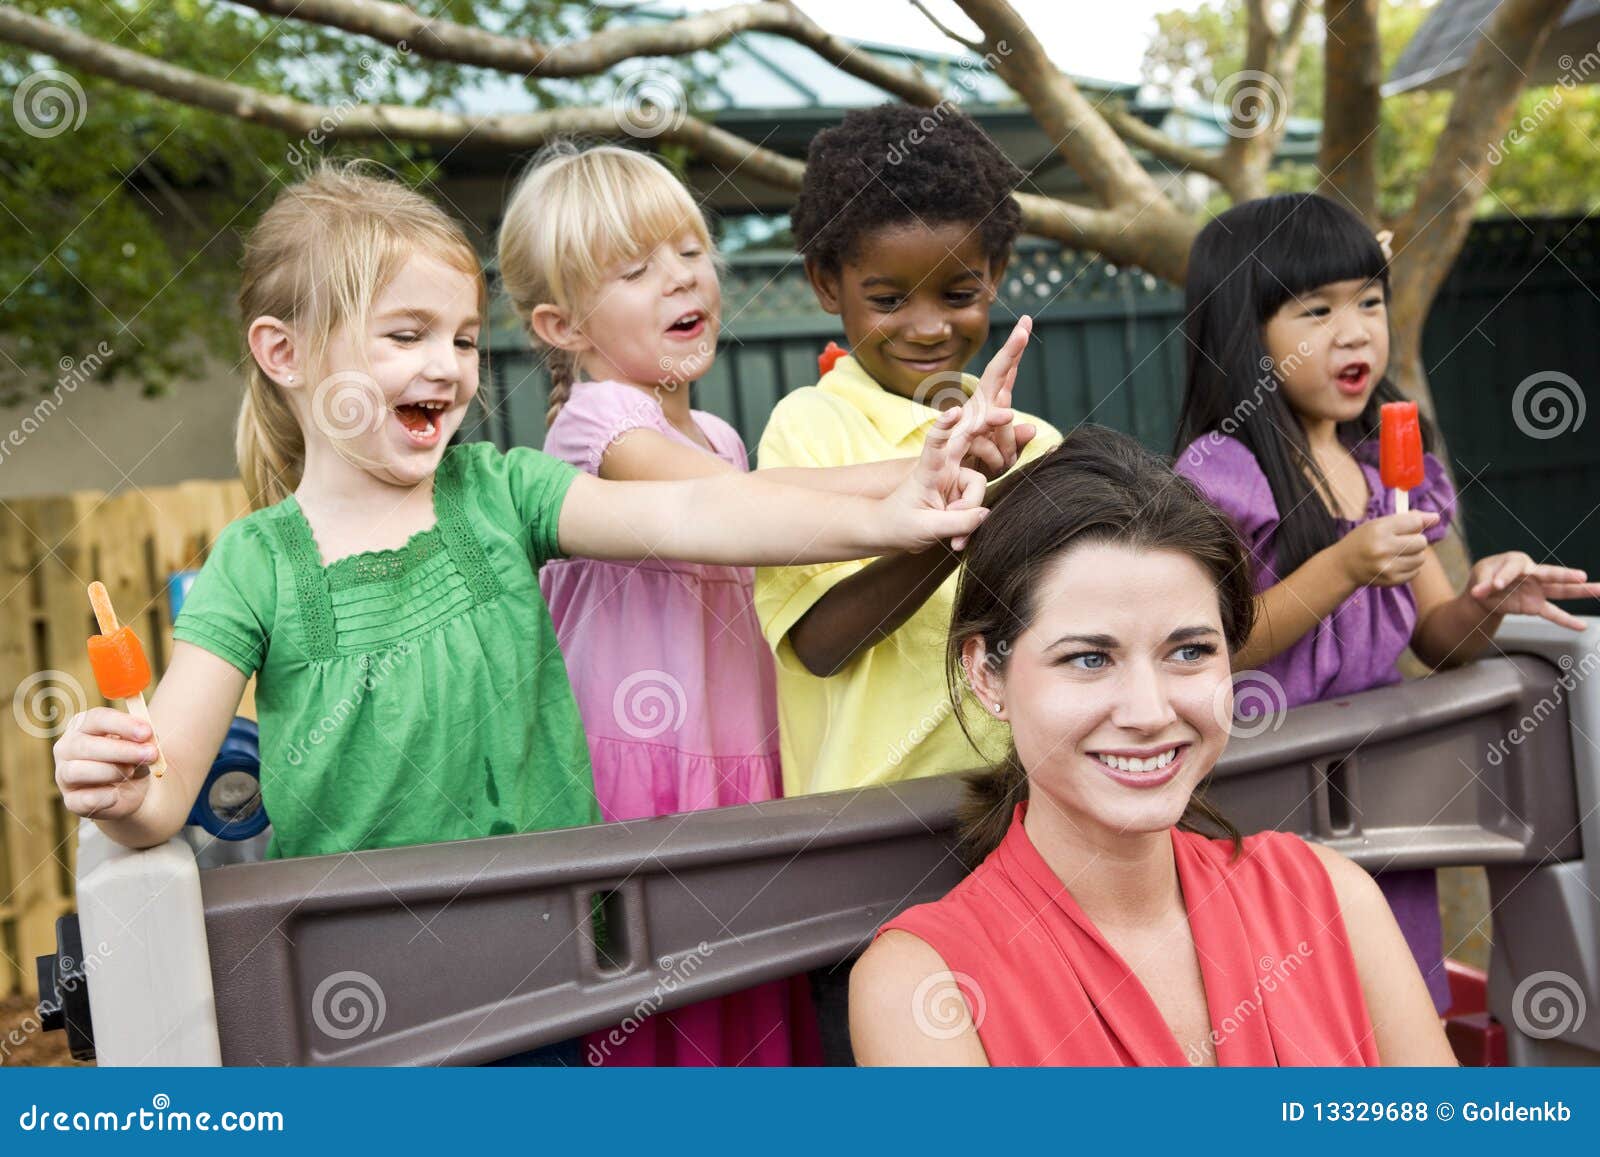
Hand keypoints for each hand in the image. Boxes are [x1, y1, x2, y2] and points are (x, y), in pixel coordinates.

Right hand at [54, 707, 155, 819]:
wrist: (129, 792)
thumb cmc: (131, 758)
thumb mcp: (141, 745)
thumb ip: (144, 739)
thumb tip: (149, 738)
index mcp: (83, 726)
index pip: (97, 718)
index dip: (122, 724)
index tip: (147, 732)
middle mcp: (67, 748)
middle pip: (86, 745)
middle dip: (121, 750)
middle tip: (150, 754)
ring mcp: (64, 775)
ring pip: (77, 771)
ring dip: (111, 771)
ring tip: (132, 772)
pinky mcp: (71, 800)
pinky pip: (82, 799)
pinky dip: (102, 797)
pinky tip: (116, 795)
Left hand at [883, 406, 990, 552]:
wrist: (893, 533)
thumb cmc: (900, 525)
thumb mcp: (926, 528)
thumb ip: (957, 522)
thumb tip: (986, 513)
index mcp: (927, 470)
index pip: (935, 443)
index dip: (945, 426)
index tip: (955, 410)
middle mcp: (944, 468)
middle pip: (968, 439)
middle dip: (987, 423)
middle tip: (1007, 414)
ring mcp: (956, 479)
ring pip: (979, 485)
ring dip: (971, 511)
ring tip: (954, 537)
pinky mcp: (963, 493)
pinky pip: (978, 505)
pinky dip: (971, 524)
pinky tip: (958, 541)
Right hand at [961, 317, 1036, 479]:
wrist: (943, 486)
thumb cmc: (974, 467)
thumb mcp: (1001, 456)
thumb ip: (1014, 441)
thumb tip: (1031, 428)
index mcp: (989, 406)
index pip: (1006, 374)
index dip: (1016, 348)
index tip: (1026, 320)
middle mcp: (977, 407)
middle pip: (996, 375)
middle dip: (1010, 352)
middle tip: (1024, 330)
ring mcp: (966, 421)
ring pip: (991, 410)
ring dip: (1002, 399)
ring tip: (1014, 399)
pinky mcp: (953, 440)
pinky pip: (973, 439)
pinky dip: (977, 440)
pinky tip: (979, 432)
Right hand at [1338, 511, 1439, 586]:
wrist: (1343, 566)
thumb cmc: (1364, 540)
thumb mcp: (1380, 524)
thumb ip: (1408, 519)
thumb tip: (1436, 518)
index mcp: (1380, 529)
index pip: (1415, 523)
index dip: (1416, 524)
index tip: (1410, 527)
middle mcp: (1383, 548)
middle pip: (1421, 542)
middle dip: (1416, 541)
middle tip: (1401, 543)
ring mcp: (1387, 566)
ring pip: (1421, 558)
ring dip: (1414, 555)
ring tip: (1398, 554)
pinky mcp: (1391, 580)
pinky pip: (1415, 572)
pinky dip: (1409, 568)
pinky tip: (1395, 565)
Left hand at [1466, 552, 1599, 629]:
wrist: (1485, 590)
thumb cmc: (1485, 576)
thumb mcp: (1480, 574)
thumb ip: (1483, 582)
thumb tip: (1480, 592)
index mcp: (1517, 561)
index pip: (1514, 568)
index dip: (1504, 577)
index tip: (1495, 585)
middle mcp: (1532, 573)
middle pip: (1551, 574)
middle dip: (1564, 575)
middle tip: (1582, 575)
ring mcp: (1537, 590)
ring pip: (1561, 591)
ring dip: (1580, 591)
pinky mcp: (1536, 605)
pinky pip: (1553, 613)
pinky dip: (1566, 621)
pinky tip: (1582, 626)